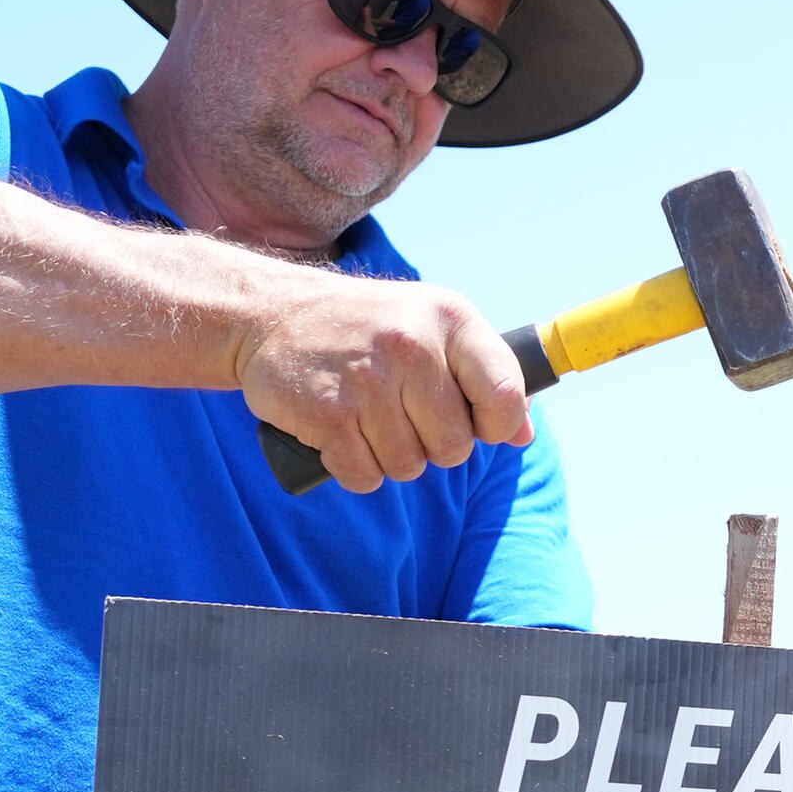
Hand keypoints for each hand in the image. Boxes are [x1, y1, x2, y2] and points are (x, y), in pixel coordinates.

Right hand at [233, 274, 532, 489]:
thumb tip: (522, 433)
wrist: (270, 314)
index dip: (499, 425)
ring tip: (367, 415)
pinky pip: (364, 476)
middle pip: (455, 445)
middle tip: (404, 415)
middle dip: (434, 445)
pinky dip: (354, 467)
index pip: (505, 394)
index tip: (483, 425)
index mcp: (450, 318)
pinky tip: (341, 431)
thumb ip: (484, 373)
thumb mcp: (431, 324)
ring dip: (390, 456)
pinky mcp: (326, 414)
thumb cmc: (366, 327)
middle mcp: (411, 346)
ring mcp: (367, 381)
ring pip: (408, 466)